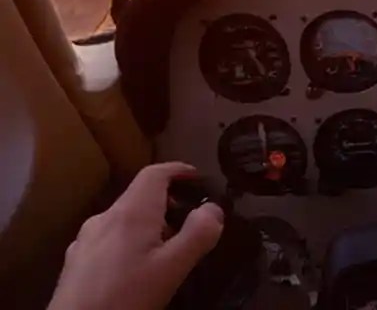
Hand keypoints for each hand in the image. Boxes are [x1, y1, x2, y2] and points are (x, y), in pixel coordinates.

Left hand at [48, 163, 223, 309]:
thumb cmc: (127, 296)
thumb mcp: (173, 268)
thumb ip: (198, 234)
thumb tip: (213, 207)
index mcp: (131, 212)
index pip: (155, 173)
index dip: (178, 170)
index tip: (199, 178)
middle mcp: (104, 218)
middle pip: (138, 196)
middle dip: (167, 202)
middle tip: (189, 222)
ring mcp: (85, 240)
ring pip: (122, 219)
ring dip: (147, 224)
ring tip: (165, 249)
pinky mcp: (75, 262)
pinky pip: (108, 239)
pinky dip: (128, 241)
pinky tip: (133, 269)